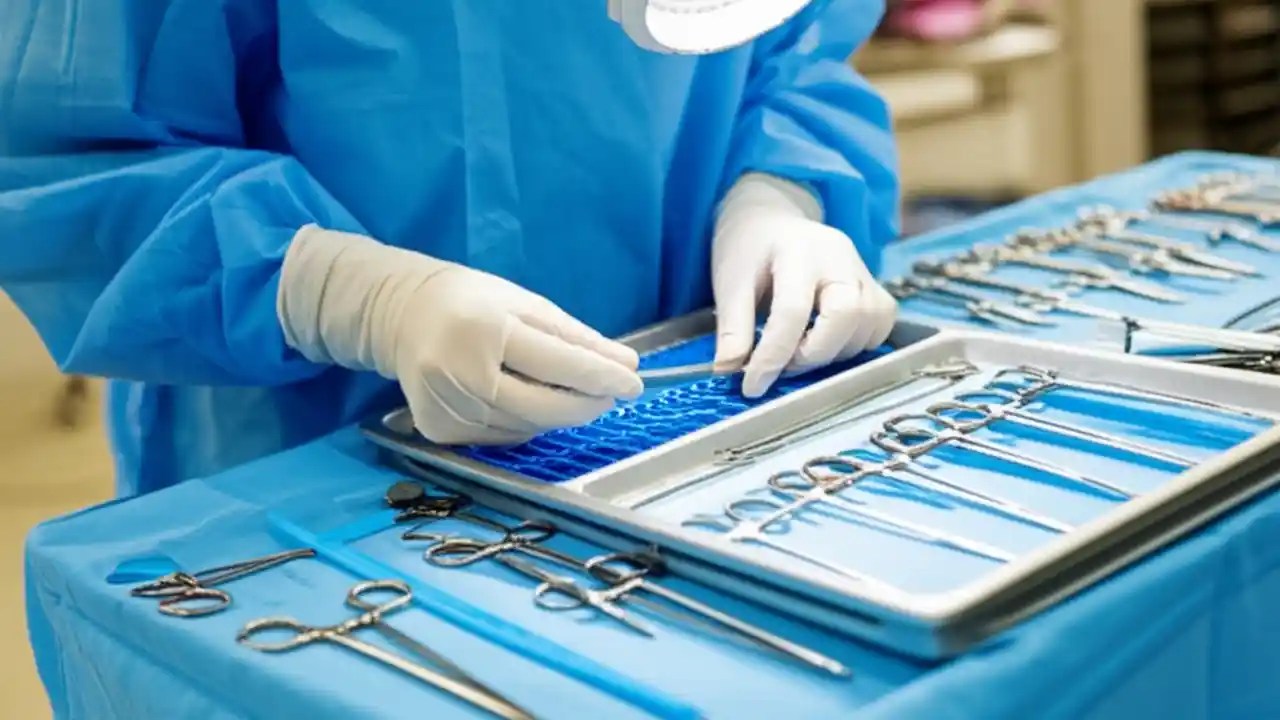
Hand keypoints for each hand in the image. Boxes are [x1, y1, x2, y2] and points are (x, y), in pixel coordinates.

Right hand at [278, 227, 641, 444]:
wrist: (399, 315)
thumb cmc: (470, 302)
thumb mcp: (524, 304)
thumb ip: (575, 337)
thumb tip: (626, 365)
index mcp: (484, 328)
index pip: (556, 362)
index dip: (600, 376)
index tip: (633, 383)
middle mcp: (459, 371)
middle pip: (542, 406)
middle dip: (585, 405)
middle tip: (609, 398)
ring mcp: (446, 406)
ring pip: (524, 427)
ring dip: (554, 415)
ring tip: (563, 393)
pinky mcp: (437, 430)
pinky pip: (499, 437)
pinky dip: (522, 424)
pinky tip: (521, 402)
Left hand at [712, 178, 895, 398]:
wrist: (772, 221)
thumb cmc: (749, 249)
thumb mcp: (730, 282)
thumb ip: (732, 327)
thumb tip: (728, 371)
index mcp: (797, 249)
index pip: (793, 310)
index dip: (773, 355)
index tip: (753, 385)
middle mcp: (840, 256)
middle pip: (847, 314)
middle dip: (814, 353)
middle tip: (782, 364)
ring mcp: (862, 269)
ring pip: (869, 323)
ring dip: (834, 352)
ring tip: (798, 353)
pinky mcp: (875, 286)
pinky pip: (881, 324)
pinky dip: (856, 345)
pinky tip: (826, 343)